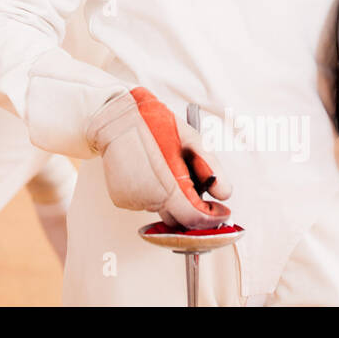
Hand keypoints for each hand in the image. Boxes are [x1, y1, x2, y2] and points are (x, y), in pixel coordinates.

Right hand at [86, 87, 231, 228]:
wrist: (115, 118)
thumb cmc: (152, 123)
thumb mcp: (191, 139)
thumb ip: (212, 169)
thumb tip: (223, 195)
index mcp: (168, 186)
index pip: (195, 219)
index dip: (211, 217)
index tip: (219, 211)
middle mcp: (148, 198)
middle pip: (178, 218)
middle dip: (190, 207)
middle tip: (191, 185)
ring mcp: (132, 200)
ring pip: (160, 210)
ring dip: (168, 199)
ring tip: (164, 170)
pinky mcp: (120, 198)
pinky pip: (143, 203)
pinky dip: (150, 193)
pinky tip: (148, 172)